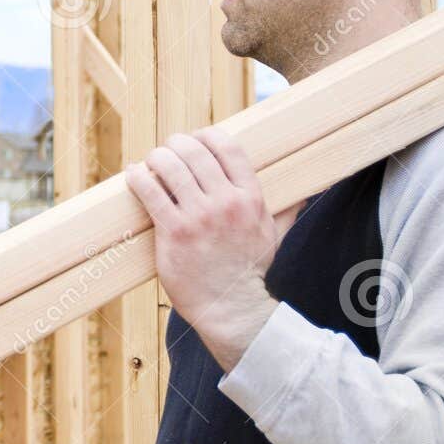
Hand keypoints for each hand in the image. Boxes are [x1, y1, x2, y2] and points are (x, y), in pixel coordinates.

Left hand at [125, 128, 300, 370]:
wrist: (232, 307)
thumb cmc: (249, 271)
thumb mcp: (275, 235)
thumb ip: (287, 209)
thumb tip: (309, 191)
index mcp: (250, 197)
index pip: (228, 147)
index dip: (207, 135)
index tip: (196, 138)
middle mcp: (226, 202)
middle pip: (194, 152)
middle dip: (177, 143)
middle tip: (168, 149)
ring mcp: (199, 217)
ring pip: (170, 167)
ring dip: (156, 158)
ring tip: (150, 162)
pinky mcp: (174, 232)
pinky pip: (151, 192)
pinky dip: (138, 178)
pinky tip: (134, 175)